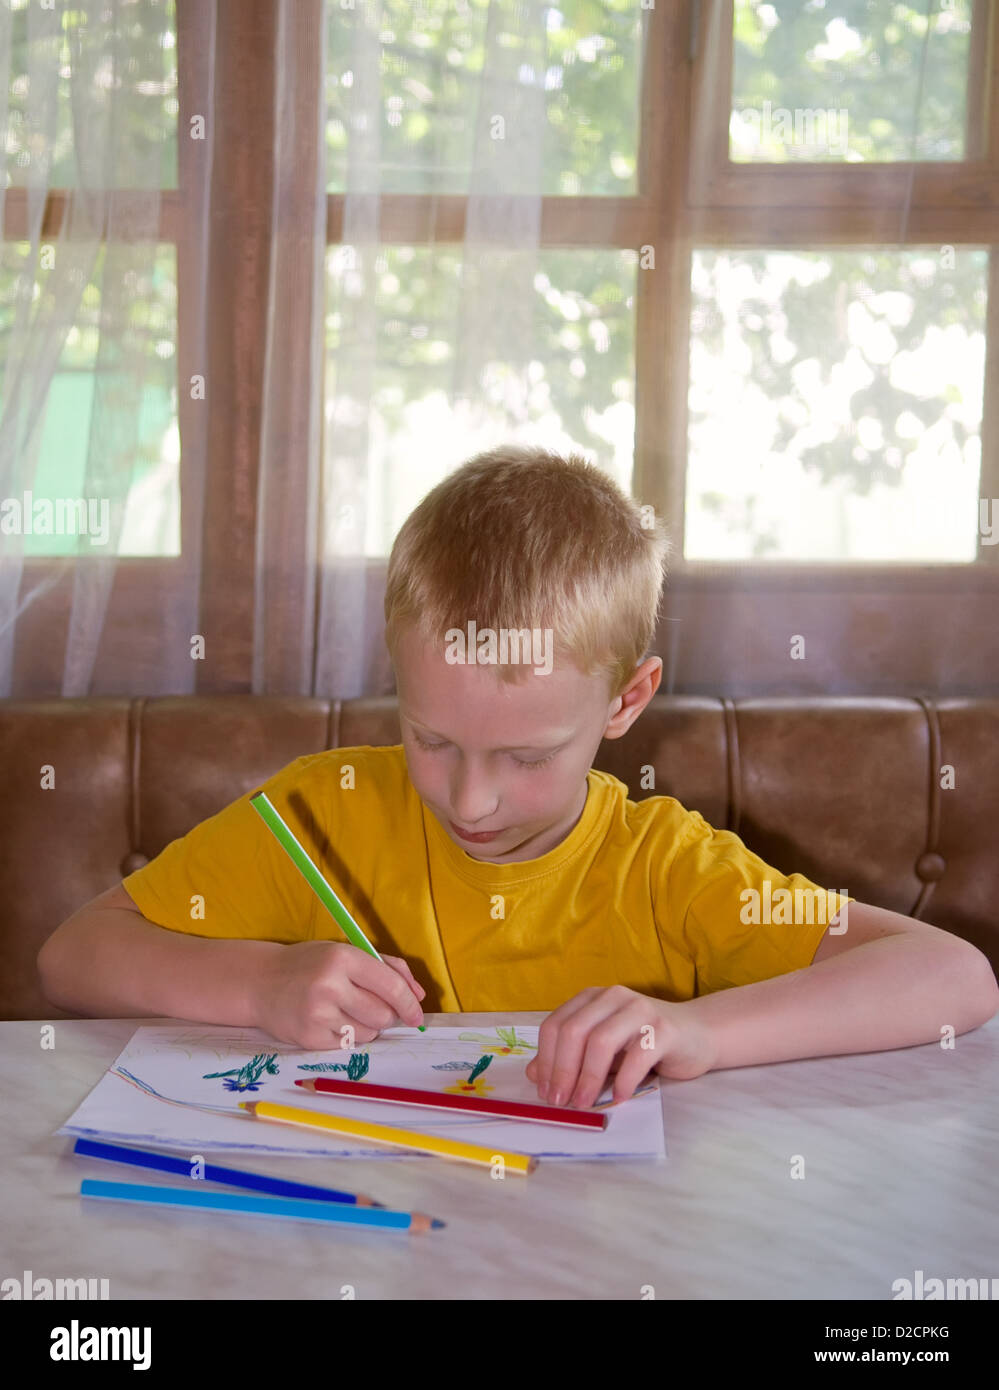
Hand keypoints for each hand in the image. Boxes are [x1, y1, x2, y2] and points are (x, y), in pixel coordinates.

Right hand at [255, 941, 424, 1048]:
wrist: (260, 982)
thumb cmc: (311, 965)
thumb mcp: (346, 952)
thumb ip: (388, 968)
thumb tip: (419, 995)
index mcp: (343, 958)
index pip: (390, 987)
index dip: (410, 1004)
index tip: (418, 1015)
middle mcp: (329, 985)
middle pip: (383, 1015)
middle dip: (388, 1016)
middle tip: (376, 1008)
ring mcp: (317, 1014)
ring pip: (368, 1034)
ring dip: (368, 1027)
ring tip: (347, 1011)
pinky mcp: (308, 1038)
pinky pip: (347, 1045)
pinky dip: (348, 1036)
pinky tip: (331, 1021)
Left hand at [525, 986, 716, 1108]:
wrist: (697, 1035)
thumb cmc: (643, 1044)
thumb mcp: (602, 1050)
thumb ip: (570, 1058)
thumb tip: (534, 1074)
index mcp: (592, 998)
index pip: (556, 1025)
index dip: (546, 1060)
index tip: (544, 1091)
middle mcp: (613, 997)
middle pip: (575, 1031)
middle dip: (562, 1070)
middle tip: (560, 1101)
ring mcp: (640, 1009)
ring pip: (602, 1041)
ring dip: (588, 1078)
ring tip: (585, 1103)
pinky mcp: (665, 1029)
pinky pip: (637, 1055)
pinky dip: (624, 1080)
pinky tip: (619, 1097)